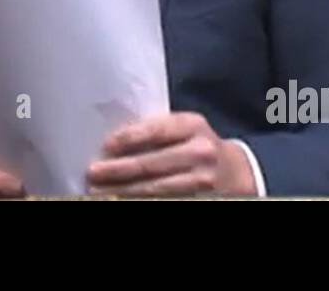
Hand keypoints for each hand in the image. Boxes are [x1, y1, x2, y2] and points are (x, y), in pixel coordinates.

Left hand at [86, 112, 256, 197]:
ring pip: (156, 190)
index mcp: (193, 126)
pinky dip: (140, 202)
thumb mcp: (185, 129)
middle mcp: (200, 153)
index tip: (105, 146)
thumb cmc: (197, 146)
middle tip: (92, 174)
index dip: (128, 138)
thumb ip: (157, 130)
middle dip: (117, 171)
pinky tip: (121, 201)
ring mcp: (202, 182)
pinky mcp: (200, 201)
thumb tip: (111, 143)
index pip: (156, 131)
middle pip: (152, 164)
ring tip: (99, 192)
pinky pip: (165, 202)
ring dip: (123, 193)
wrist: (236, 173)